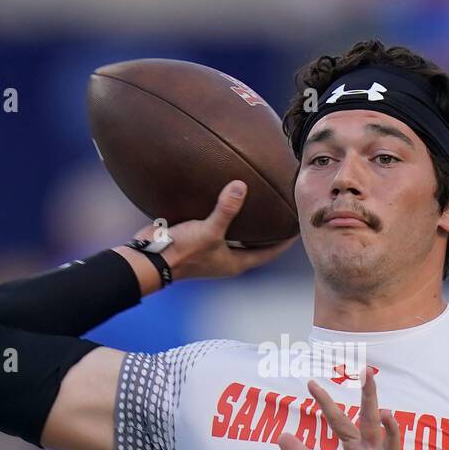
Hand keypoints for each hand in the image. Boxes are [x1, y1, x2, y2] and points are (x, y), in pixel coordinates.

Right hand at [131, 180, 297, 280]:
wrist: (150, 259)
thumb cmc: (182, 251)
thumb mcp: (208, 230)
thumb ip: (226, 209)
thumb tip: (240, 186)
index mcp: (235, 263)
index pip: (270, 253)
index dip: (285, 241)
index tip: (298, 225)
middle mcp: (226, 259)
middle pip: (256, 244)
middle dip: (269, 230)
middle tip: (282, 211)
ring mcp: (211, 250)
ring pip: (236, 235)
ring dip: (246, 222)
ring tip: (258, 202)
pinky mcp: (197, 240)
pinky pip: (217, 226)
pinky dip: (224, 214)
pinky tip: (225, 197)